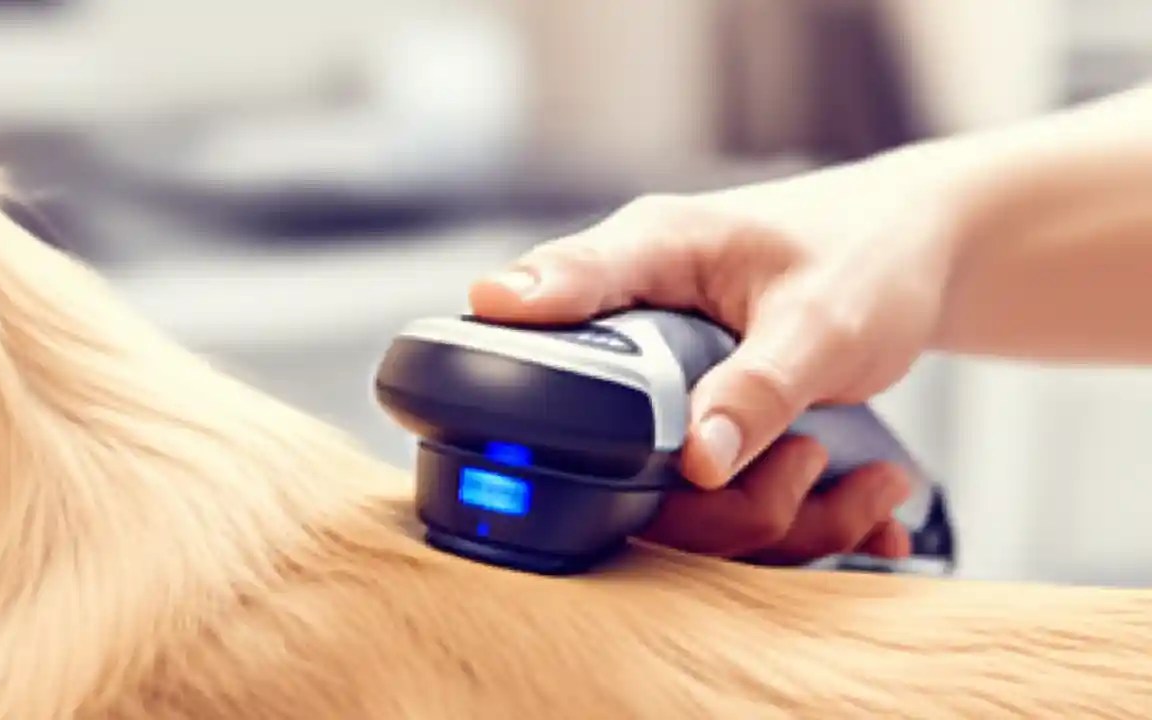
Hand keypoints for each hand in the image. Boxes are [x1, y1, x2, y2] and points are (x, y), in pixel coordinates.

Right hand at [468, 157, 960, 563]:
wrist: (911, 251)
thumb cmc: (865, 252)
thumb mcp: (826, 322)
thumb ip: (759, 388)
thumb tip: (694, 461)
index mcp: (655, 252)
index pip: (569, 278)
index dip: (525, 308)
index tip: (484, 315)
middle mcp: (640, 313)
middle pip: (611, 429)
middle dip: (721, 492)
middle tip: (811, 462)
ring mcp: (658, 374)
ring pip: (668, 490)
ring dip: (777, 513)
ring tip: (854, 475)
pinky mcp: (686, 421)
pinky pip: (710, 499)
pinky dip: (792, 517)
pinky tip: (862, 501)